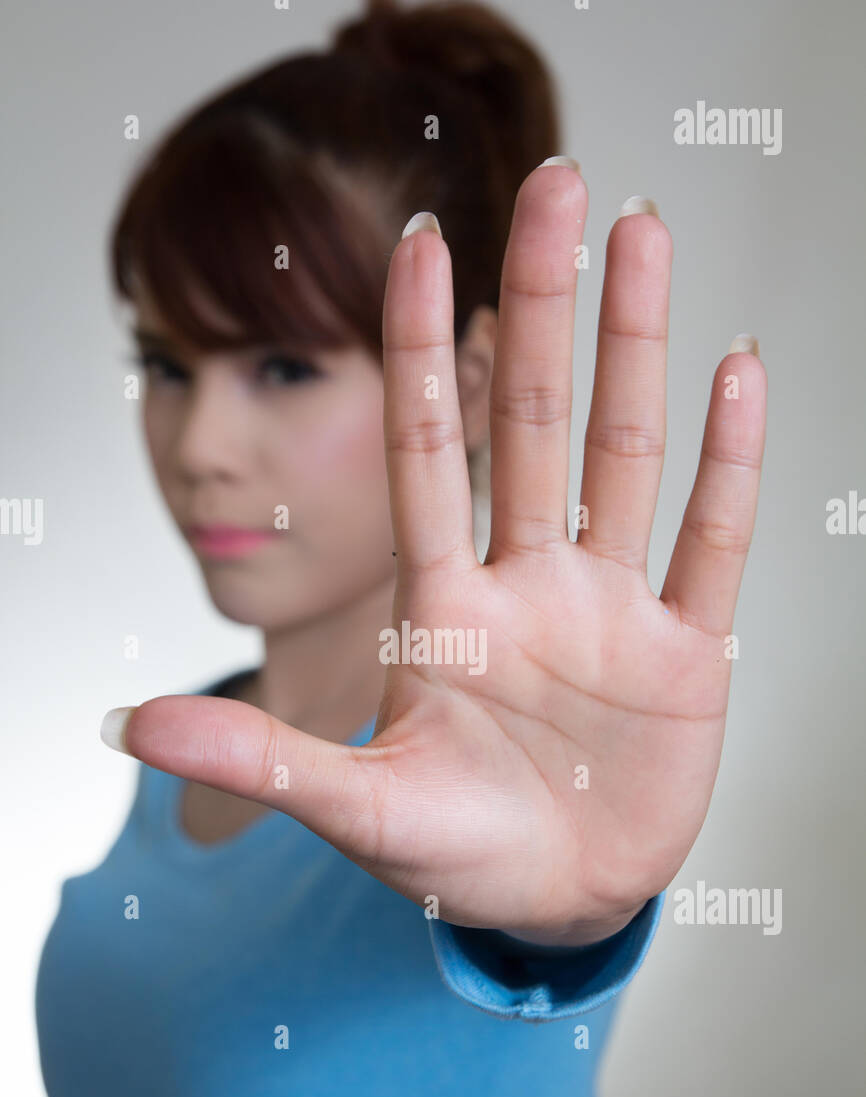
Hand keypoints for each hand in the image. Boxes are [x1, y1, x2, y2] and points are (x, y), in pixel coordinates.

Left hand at [107, 164, 766, 946]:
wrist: (556, 904)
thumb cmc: (455, 854)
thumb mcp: (358, 810)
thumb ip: (264, 759)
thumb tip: (131, 726)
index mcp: (447, 608)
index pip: (425, 453)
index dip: (416, 351)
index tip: (415, 244)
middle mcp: (529, 584)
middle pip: (532, 421)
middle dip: (542, 302)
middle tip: (556, 181)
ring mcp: (610, 610)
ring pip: (623, 455)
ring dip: (636, 348)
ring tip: (646, 232)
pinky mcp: (685, 653)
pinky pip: (710, 542)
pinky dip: (729, 463)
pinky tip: (737, 372)